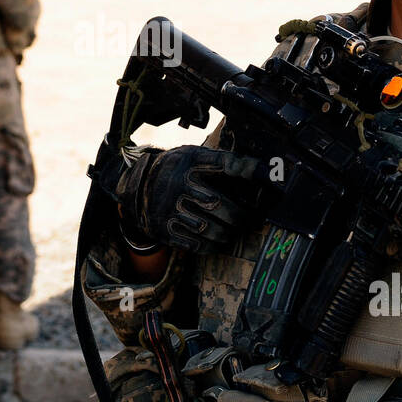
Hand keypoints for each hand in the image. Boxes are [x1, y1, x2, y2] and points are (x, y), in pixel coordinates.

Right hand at [116, 145, 266, 253]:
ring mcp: (169, 209)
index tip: (263, 176)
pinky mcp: (164, 228)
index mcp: (190, 163)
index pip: (223, 164)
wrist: (138, 186)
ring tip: (233, 231)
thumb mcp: (194, 156)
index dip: (245, 171)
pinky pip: (194, 244)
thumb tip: (259, 170)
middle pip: (217, 204)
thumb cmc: (177, 170)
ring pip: (207, 228)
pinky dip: (211, 245)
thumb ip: (223, 161)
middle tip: (249, 220)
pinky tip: (217, 241)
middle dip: (239, 216)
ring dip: (227, 233)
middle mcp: (178, 185)